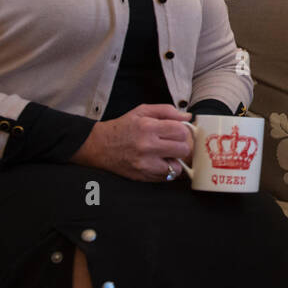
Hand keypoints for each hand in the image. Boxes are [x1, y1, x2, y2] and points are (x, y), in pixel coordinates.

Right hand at [71, 103, 195, 180]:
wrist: (99, 146)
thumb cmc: (122, 127)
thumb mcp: (142, 111)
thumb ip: (167, 111)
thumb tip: (187, 117)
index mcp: (148, 127)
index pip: (181, 131)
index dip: (182, 131)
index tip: (176, 132)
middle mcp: (147, 146)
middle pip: (183, 149)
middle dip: (181, 146)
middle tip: (172, 143)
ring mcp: (145, 164)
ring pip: (177, 167)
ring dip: (175, 161)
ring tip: (165, 154)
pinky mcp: (143, 176)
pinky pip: (166, 177)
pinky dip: (166, 171)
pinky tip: (158, 162)